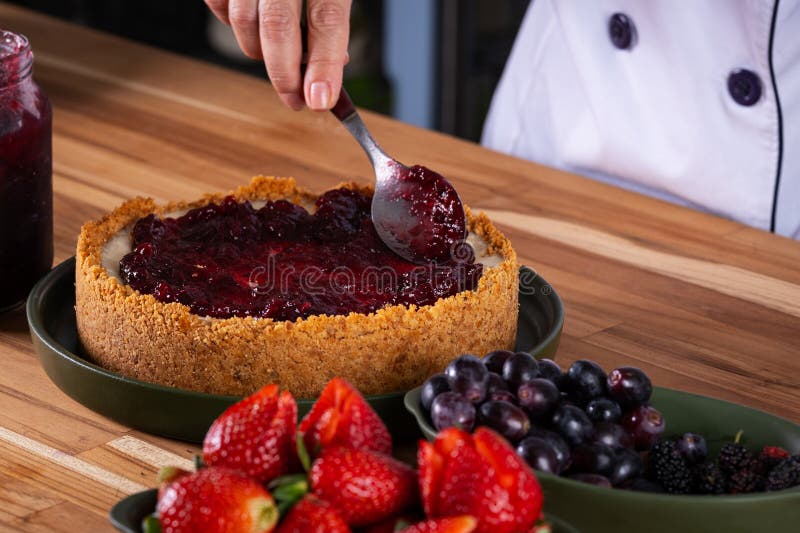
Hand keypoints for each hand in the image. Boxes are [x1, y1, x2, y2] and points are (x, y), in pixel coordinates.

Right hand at [205, 0, 351, 110]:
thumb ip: (332, 12)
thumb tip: (333, 64)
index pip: (326, 19)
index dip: (323, 65)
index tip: (319, 100)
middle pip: (277, 24)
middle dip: (284, 73)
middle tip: (296, 100)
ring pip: (241, 19)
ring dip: (258, 51)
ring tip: (277, 59)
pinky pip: (216, 2)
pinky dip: (230, 23)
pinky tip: (250, 25)